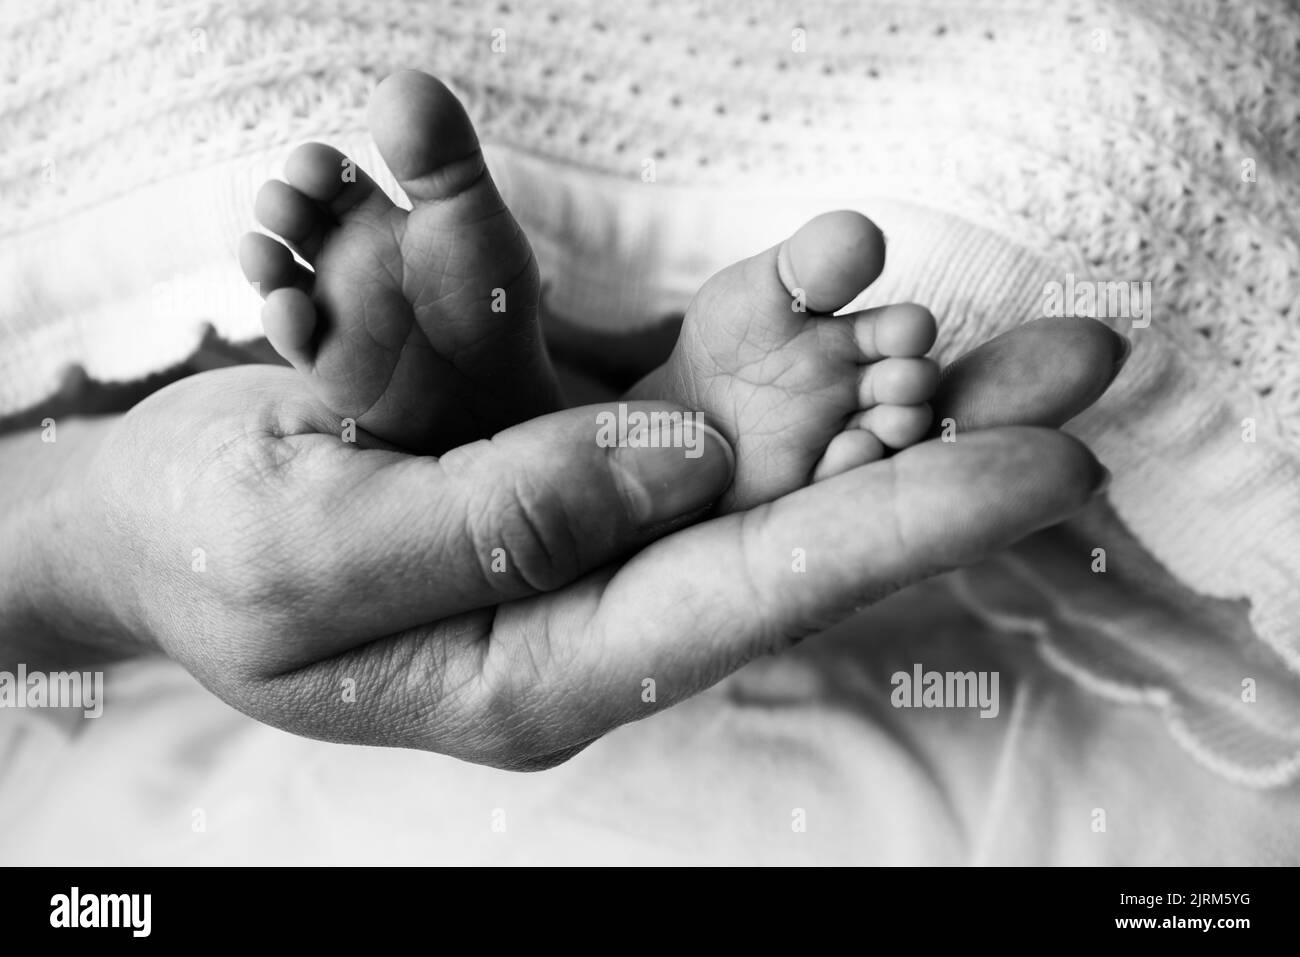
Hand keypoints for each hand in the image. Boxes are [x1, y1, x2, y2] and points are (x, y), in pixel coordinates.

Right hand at [56, 319, 1121, 768]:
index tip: (1048, 468)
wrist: (139, 524)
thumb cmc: (197, 557)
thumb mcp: (308, 554)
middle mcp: (593, 598)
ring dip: (872, 370)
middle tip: (1084, 372)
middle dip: (938, 443)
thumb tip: (686, 470)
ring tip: (1008, 323)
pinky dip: (759, 327)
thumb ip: (497, 524)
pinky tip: (839, 279)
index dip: (905, 525)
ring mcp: (585, 521)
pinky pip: (680, 381)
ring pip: (760, 443)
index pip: (753, 597)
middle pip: (795, 521)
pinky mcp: (562, 449)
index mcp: (540, 669)